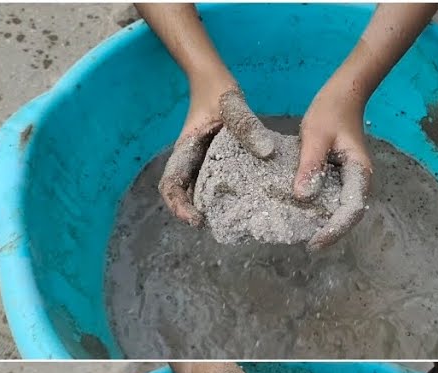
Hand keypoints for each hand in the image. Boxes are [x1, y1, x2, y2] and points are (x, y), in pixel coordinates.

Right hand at [159, 85, 279, 226]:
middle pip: (182, 195)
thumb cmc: (217, 92)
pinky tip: (245, 203)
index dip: (179, 206)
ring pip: (198, 192)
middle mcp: (189, 162)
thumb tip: (266, 153)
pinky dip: (224, 197)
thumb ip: (245, 125)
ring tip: (231, 221)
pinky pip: (215, 184)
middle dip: (192, 214)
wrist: (213, 81)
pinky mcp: (215, 163)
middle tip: (216, 227)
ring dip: (208, 208)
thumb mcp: (231, 103)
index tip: (197, 219)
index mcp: (185, 150)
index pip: (171, 184)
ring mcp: (201, 163)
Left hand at [295, 82, 372, 250]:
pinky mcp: (339, 177)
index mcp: (359, 172)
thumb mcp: (316, 136)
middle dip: (328, 232)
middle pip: (347, 216)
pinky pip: (331, 199)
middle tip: (303, 244)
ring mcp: (349, 180)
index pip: (351, 210)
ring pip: (339, 210)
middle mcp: (358, 180)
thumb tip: (302, 197)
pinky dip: (318, 210)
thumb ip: (310, 166)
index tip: (314, 243)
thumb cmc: (331, 112)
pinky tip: (299, 215)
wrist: (342, 95)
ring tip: (299, 235)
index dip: (334, 230)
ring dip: (323, 224)